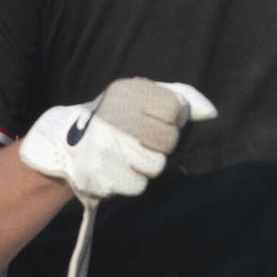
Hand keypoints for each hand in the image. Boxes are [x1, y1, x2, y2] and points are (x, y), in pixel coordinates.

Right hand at [19, 78, 216, 276]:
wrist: (65, 146)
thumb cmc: (118, 118)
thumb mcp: (145, 96)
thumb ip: (182, 96)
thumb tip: (212, 113)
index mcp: (126, 91)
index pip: (176, 109)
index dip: (173, 118)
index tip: (156, 118)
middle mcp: (113, 117)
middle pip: (169, 140)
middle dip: (162, 143)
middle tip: (142, 139)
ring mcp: (105, 148)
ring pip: (156, 165)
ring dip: (148, 164)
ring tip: (129, 154)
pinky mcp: (101, 176)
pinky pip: (139, 185)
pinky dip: (134, 181)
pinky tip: (119, 169)